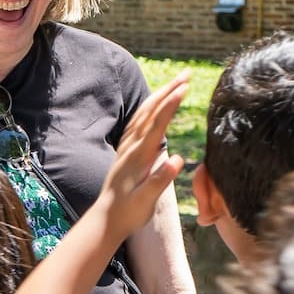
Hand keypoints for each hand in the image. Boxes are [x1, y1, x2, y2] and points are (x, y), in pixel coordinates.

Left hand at [99, 74, 188, 233]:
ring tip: (176, 82)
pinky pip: (137, 122)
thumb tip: (177, 160)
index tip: (184, 85)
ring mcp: (127, 147)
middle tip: (187, 73)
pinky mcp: (126, 151)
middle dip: (169, 90)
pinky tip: (154, 105)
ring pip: (143, 113)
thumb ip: (160, 180)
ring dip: (159, 95)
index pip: (157, 124)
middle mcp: (131, 147)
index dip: (171, 103)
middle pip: (150, 111)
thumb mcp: (146, 201)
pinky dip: (149, 108)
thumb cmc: (128, 213)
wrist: (106, 220)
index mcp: (139, 156)